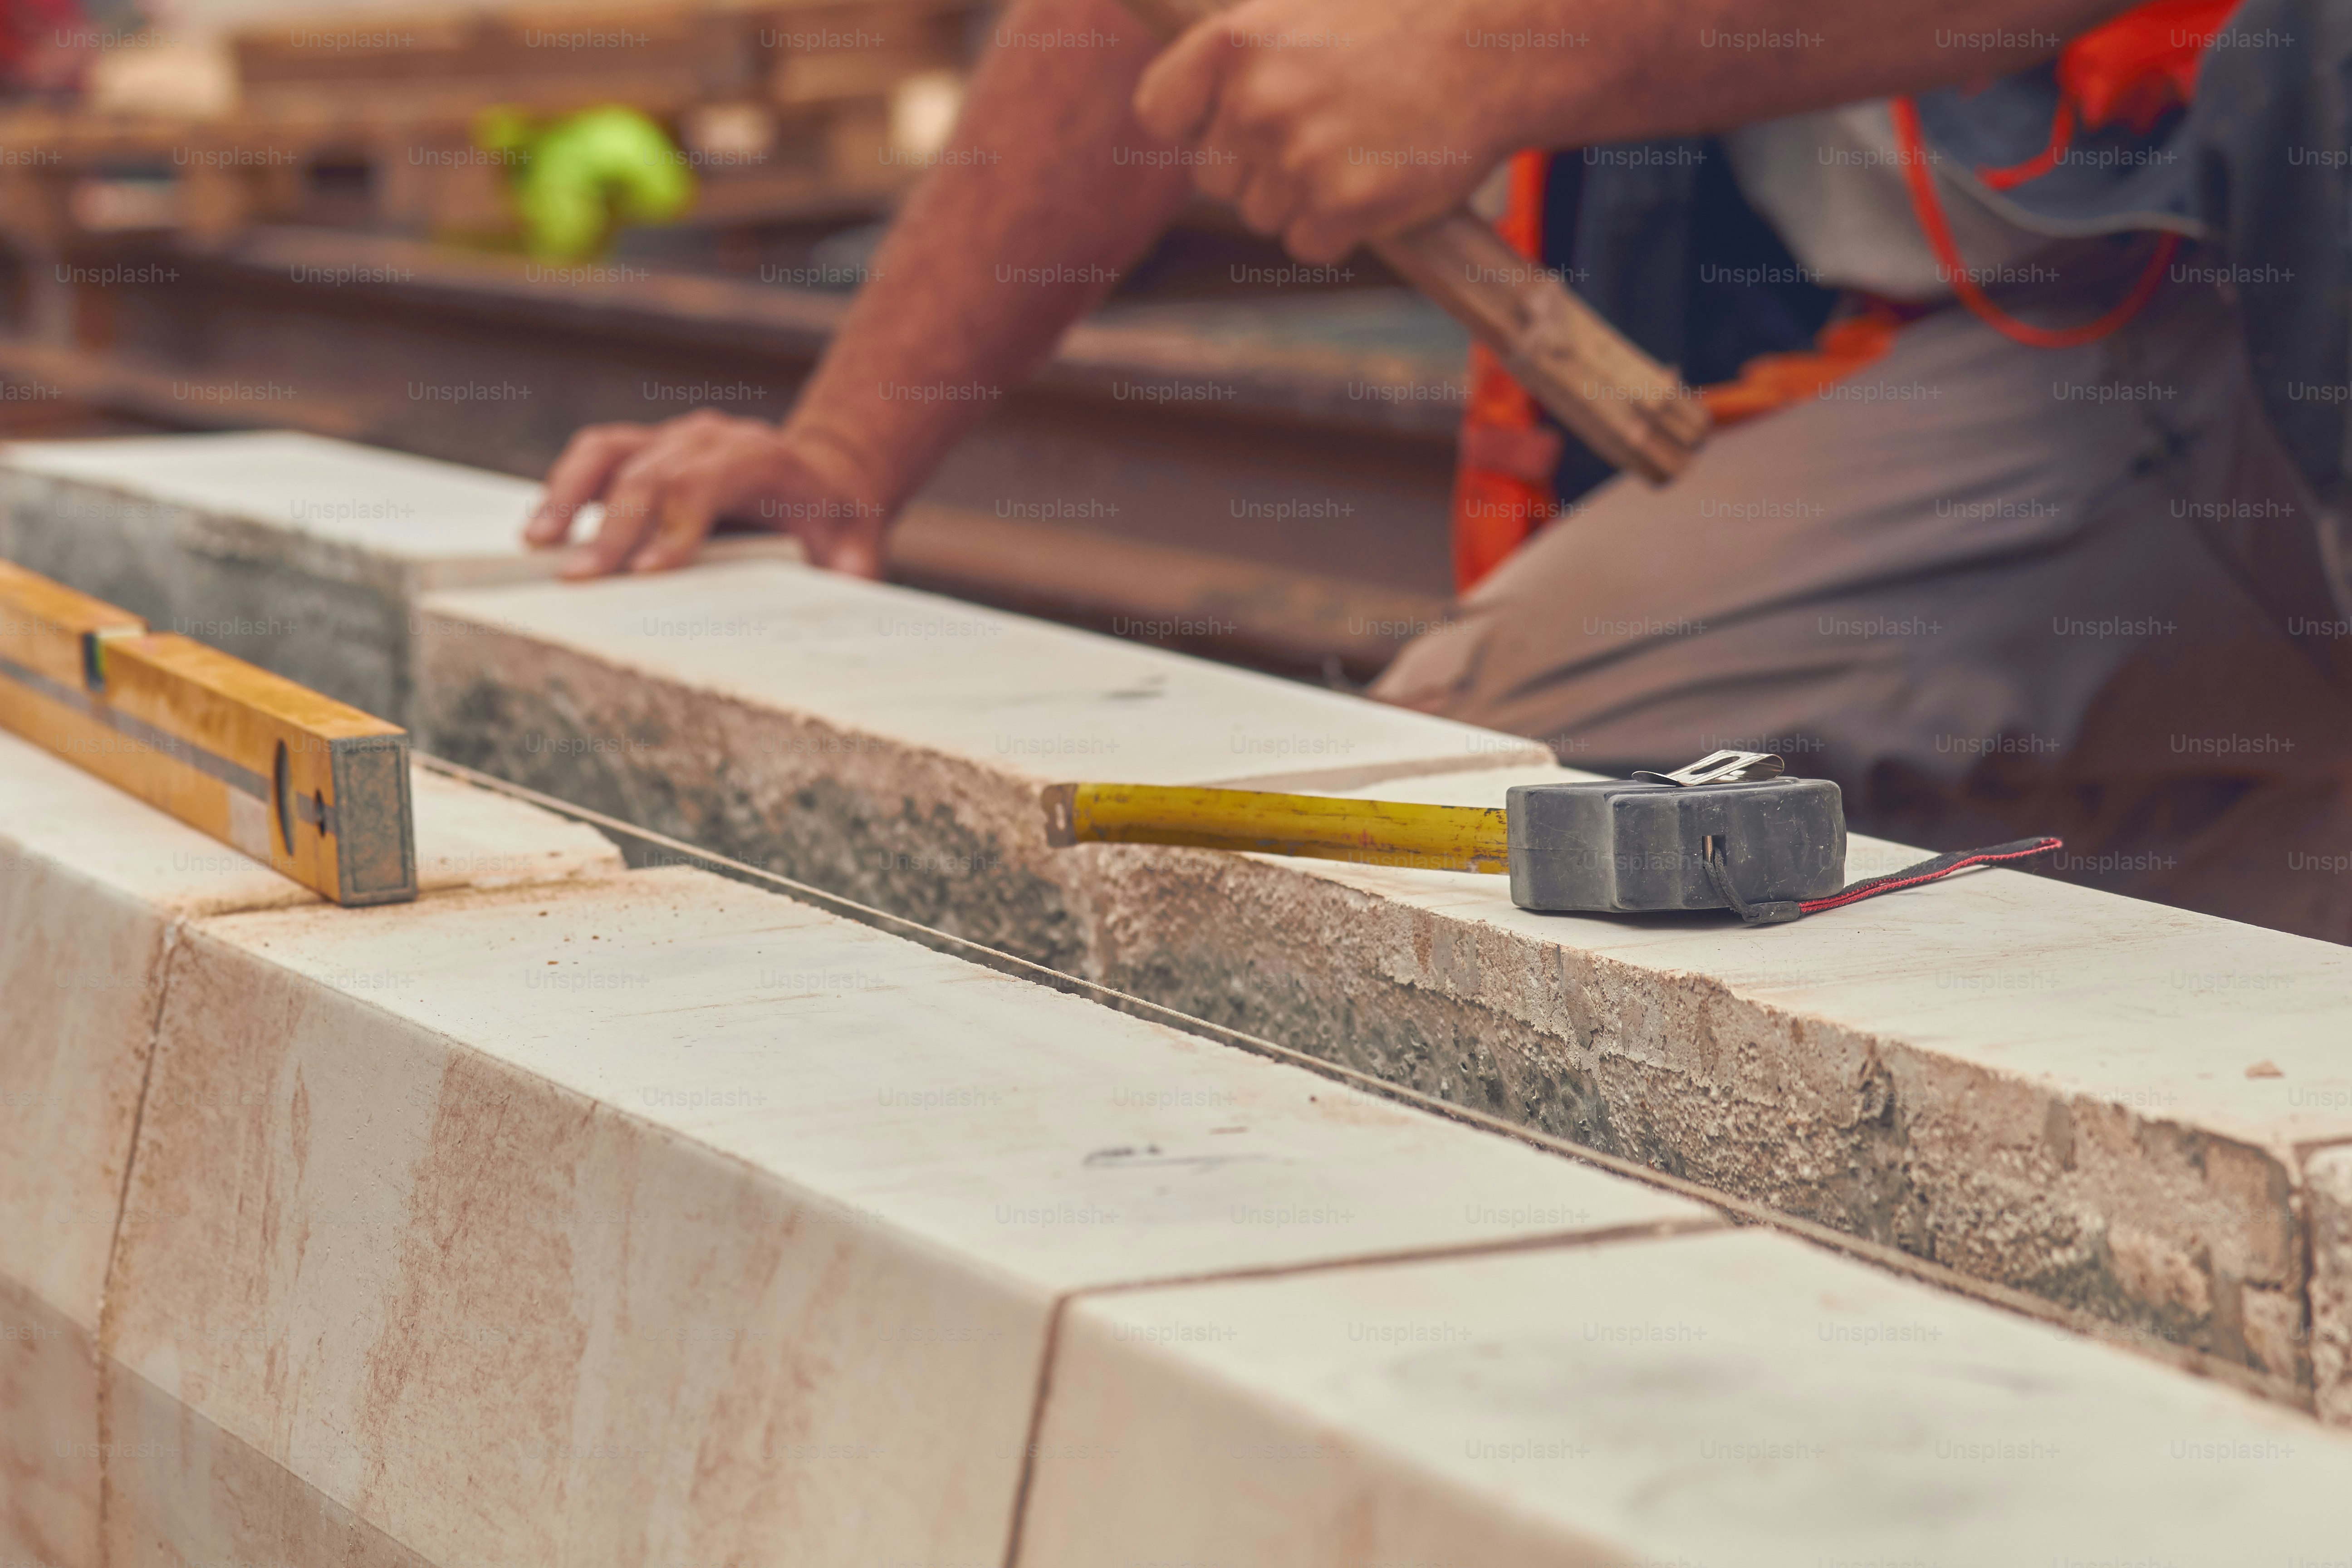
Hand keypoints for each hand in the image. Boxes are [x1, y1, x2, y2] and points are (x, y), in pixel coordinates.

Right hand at [526, 412, 889, 578]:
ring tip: (536, 544)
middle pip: (651, 472)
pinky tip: (542, 532)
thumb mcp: (859, 549)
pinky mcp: (644, 450)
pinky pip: (595, 458)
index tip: (649, 571)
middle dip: (615, 527)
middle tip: (580, 579)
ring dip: (568, 495)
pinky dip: (564, 489)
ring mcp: (672, 438)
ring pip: (608, 452)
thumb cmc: (837, 524)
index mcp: (764, 457)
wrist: (824, 479)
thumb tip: (844, 598)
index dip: (678, 523)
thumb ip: (853, 575)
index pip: (709, 480)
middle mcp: (710, 438)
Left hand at [1133, 0, 1547, 263]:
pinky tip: (1379, 181)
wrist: (1494, 48)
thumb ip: (1246, 56)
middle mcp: (1255, 102)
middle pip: (1214, 178)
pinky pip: (1308, 245)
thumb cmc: (1405, 22)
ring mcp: (1297, 159)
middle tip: (1321, 136)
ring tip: (1361, 149)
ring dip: (1302, 199)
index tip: (1224, 125)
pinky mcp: (1341, 207)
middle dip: (1256, 169)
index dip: (1191, 127)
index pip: (1159, 111)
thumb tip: (1205, 113)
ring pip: (1262, 215)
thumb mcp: (1306, 11)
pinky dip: (1339, 229)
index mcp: (1236, 44)